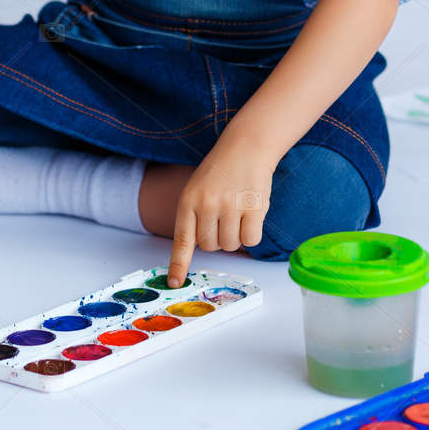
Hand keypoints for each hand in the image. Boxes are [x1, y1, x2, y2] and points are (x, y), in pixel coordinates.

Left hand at [167, 144, 273, 286]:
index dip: (178, 264)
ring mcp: (231, 206)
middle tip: (224, 219)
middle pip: (211, 246)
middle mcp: (207, 205)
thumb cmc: (220, 172)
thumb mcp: (196, 190)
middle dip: (218, 239)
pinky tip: (251, 215)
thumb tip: (199, 248)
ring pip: (231, 245)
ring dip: (235, 236)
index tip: (174, 282)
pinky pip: (251, 240)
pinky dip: (252, 234)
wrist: (246, 147)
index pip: (182, 239)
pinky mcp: (254, 207)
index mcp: (188, 201)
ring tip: (237, 213)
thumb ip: (194, 217)